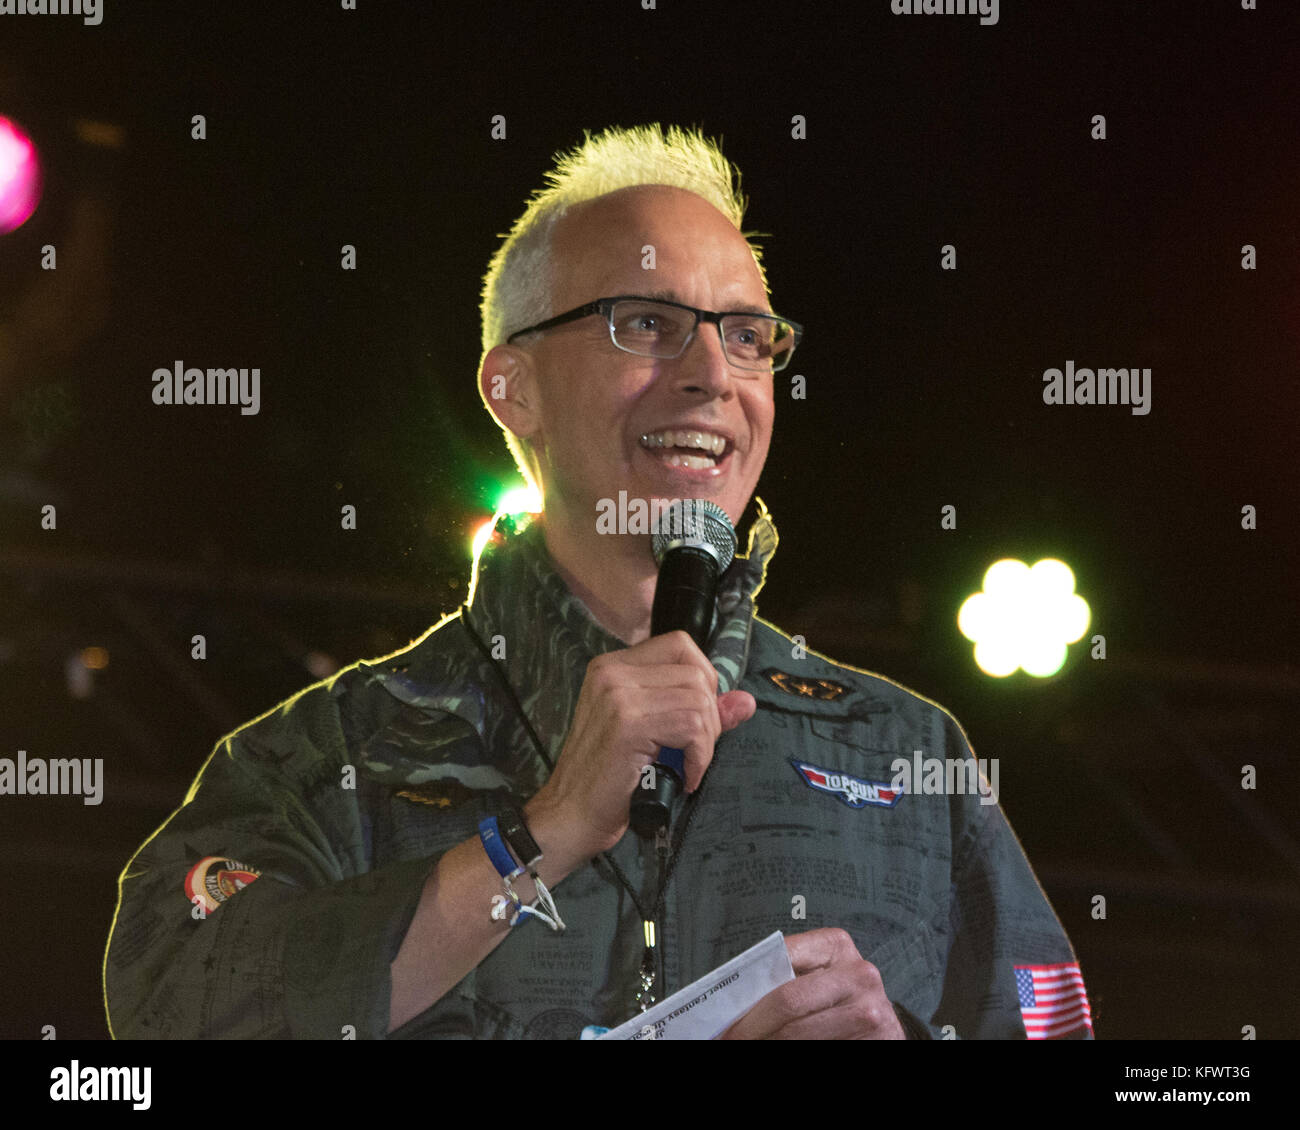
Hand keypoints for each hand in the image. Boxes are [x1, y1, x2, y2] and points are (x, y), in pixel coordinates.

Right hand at [528, 630, 755, 860]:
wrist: (569, 816)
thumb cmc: (608, 780)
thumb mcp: (654, 736)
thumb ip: (697, 712)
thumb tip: (746, 701)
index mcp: (613, 666)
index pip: (680, 645)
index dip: (703, 680)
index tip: (698, 719)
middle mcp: (613, 671)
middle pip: (695, 671)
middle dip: (710, 714)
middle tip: (694, 750)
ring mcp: (618, 694)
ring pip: (698, 699)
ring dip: (706, 739)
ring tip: (688, 765)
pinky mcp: (628, 722)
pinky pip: (691, 726)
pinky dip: (699, 756)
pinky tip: (685, 778)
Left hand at [719, 928, 905, 1039]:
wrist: (880, 1022)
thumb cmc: (835, 996)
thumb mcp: (815, 975)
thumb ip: (784, 978)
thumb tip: (733, 1002)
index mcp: (835, 945)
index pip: (781, 960)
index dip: (747, 991)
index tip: (723, 1016)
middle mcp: (858, 974)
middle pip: (787, 1001)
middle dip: (751, 1026)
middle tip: (729, 1039)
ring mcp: (870, 1011)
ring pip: (798, 1034)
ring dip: (768, 1042)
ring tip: (746, 1045)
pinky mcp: (878, 1041)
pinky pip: (821, 1047)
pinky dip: (792, 1051)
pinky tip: (776, 1049)